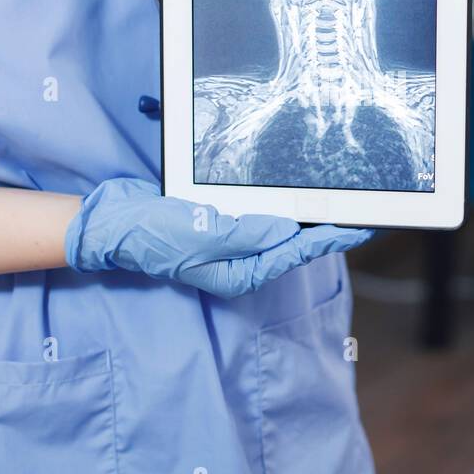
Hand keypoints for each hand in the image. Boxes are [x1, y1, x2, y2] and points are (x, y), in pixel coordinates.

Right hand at [65, 178, 372, 298]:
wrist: (115, 221)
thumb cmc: (152, 235)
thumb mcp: (200, 235)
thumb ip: (246, 234)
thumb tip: (286, 230)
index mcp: (237, 272)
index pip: (292, 253)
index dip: (328, 240)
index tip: (358, 228)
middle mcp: (238, 262)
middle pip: (291, 245)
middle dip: (323, 230)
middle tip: (358, 213)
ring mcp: (229, 244)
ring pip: (277, 232)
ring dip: (303, 219)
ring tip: (335, 206)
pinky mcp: (220, 226)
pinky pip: (256, 219)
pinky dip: (277, 209)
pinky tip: (291, 200)